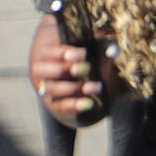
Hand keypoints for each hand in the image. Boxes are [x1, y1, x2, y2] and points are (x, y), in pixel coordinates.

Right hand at [26, 12, 109, 126]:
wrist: (82, 85)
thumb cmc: (86, 60)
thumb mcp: (94, 52)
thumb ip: (103, 49)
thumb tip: (113, 52)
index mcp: (48, 53)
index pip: (51, 51)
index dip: (66, 53)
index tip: (84, 54)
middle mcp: (43, 71)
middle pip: (42, 69)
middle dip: (63, 69)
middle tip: (87, 68)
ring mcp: (46, 88)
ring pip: (50, 88)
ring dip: (72, 88)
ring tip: (96, 87)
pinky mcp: (54, 104)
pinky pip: (58, 106)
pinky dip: (73, 105)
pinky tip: (89, 103)